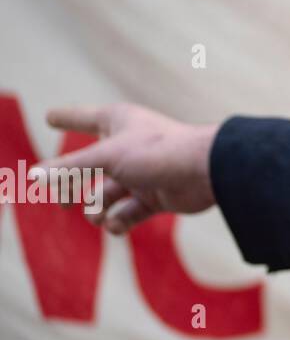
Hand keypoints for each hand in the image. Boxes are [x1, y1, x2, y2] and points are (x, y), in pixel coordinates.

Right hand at [32, 103, 219, 233]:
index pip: (84, 118)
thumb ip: (68, 169)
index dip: (66, 118)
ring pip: (105, 196)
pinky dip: (120, 221)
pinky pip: (127, 213)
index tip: (50, 116)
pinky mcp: (156, 196)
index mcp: (118, 123)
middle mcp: (128, 146)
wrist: (207, 172)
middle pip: (87, 168)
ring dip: (98, 210)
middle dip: (72, 188)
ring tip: (99, 214)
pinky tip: (119, 223)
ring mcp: (142, 172)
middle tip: (64, 203)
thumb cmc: (158, 152)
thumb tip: (32, 177)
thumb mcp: (106, 158)